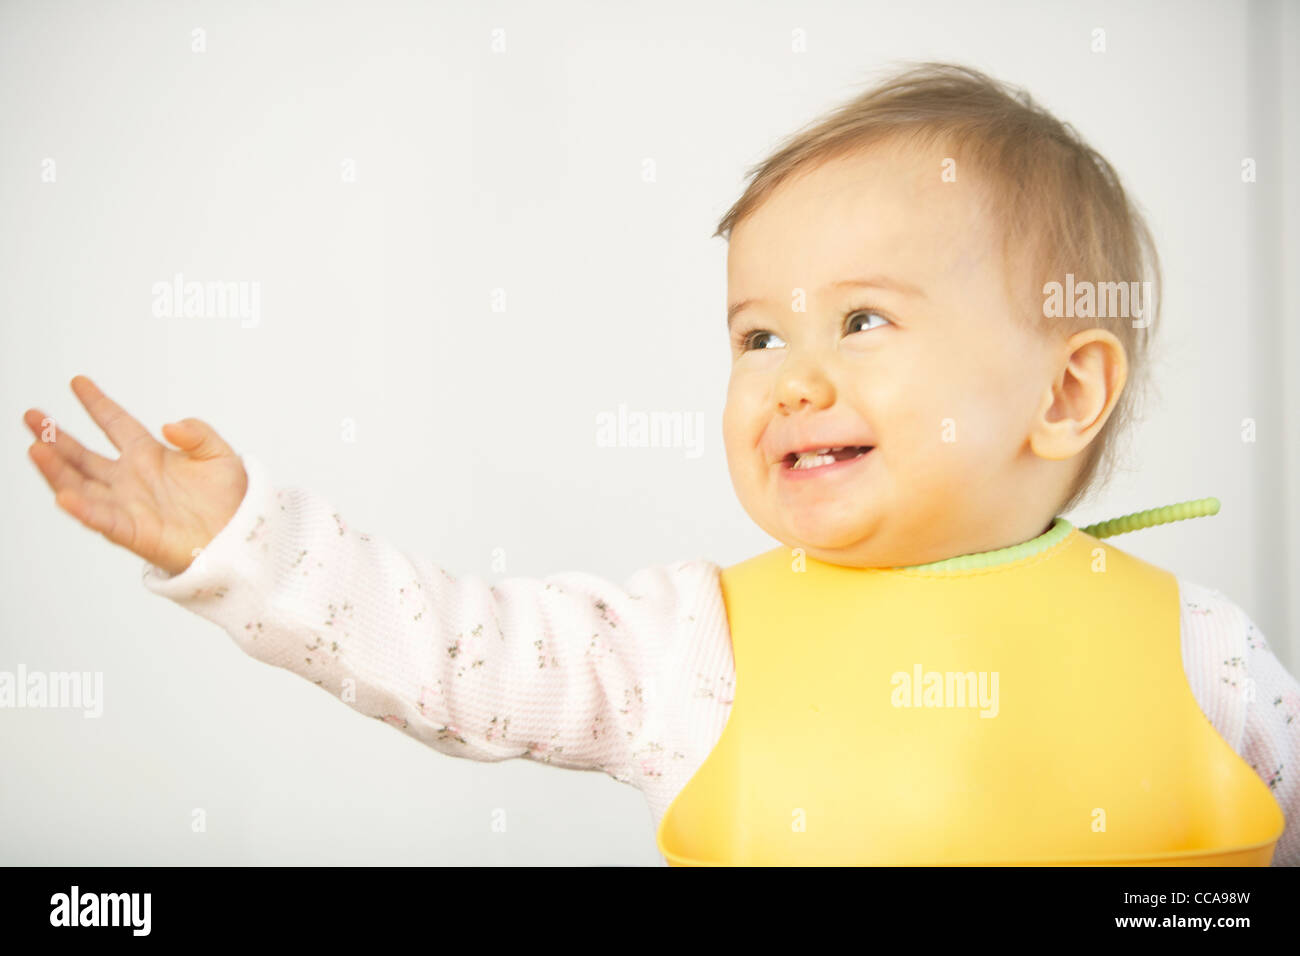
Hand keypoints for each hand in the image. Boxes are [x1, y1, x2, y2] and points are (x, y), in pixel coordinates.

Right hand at [23, 375, 248, 576]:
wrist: (242, 538)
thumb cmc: (230, 499)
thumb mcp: (219, 454)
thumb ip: (197, 434)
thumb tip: (170, 426)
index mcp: (150, 456)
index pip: (116, 424)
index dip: (98, 404)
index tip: (78, 382)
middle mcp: (131, 479)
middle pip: (84, 455)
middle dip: (57, 437)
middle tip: (33, 416)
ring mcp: (128, 506)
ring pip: (82, 485)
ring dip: (58, 470)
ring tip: (36, 449)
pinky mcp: (134, 533)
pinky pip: (103, 520)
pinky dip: (84, 509)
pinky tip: (64, 495)